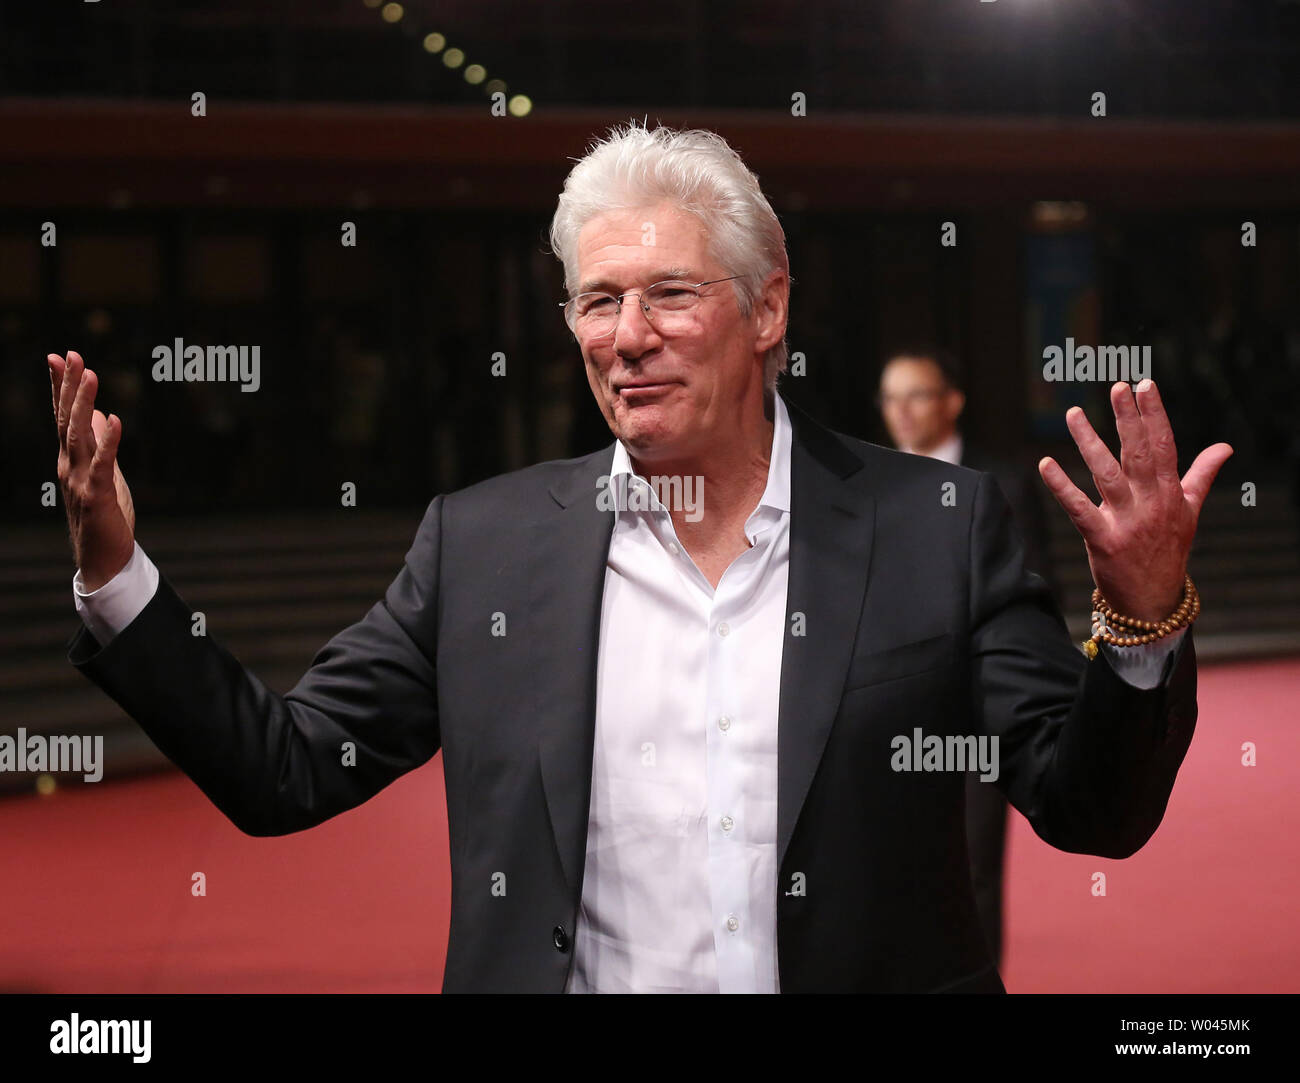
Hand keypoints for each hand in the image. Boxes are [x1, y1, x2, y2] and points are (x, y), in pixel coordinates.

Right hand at [50, 350, 135, 591]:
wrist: (103, 560)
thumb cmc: (104, 517)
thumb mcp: (104, 474)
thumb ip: (99, 445)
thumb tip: (101, 415)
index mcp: (70, 460)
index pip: (62, 417)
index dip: (60, 387)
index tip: (58, 357)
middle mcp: (70, 466)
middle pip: (66, 419)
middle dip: (68, 386)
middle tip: (71, 355)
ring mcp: (80, 480)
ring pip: (79, 436)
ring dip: (84, 404)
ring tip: (91, 375)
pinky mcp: (97, 496)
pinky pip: (103, 464)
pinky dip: (109, 441)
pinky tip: (114, 419)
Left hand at [1037, 379, 1231, 624]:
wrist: (1153, 600)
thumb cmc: (1168, 549)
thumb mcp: (1190, 511)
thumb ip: (1202, 475)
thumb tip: (1225, 447)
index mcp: (1170, 493)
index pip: (1165, 446)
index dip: (1154, 415)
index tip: (1144, 385)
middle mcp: (1151, 504)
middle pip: (1139, 454)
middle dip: (1128, 420)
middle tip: (1117, 387)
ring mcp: (1126, 522)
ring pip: (1106, 474)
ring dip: (1089, 442)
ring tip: (1073, 413)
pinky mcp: (1102, 540)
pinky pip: (1079, 509)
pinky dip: (1061, 486)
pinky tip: (1046, 463)